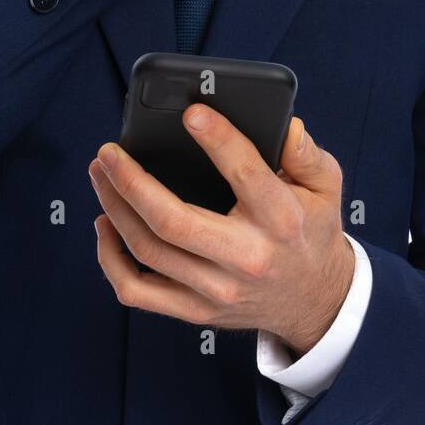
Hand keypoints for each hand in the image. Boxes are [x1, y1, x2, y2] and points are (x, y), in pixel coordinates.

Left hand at [87, 111, 354, 355]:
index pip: (244, 173)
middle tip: (107, 151)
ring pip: (148, 251)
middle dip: (130, 181)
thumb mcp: (325, 185)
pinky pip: (136, 291)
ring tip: (100, 173)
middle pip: (172, 221)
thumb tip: (285, 126)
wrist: (315, 301)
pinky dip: (109, 258)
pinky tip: (104, 224)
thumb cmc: (312, 230)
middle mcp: (246, 258)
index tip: (190, 113)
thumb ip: (306, 153)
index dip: (217, 139)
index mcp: (280, 219)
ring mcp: (217, 291)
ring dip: (114, 208)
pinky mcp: (196, 311)